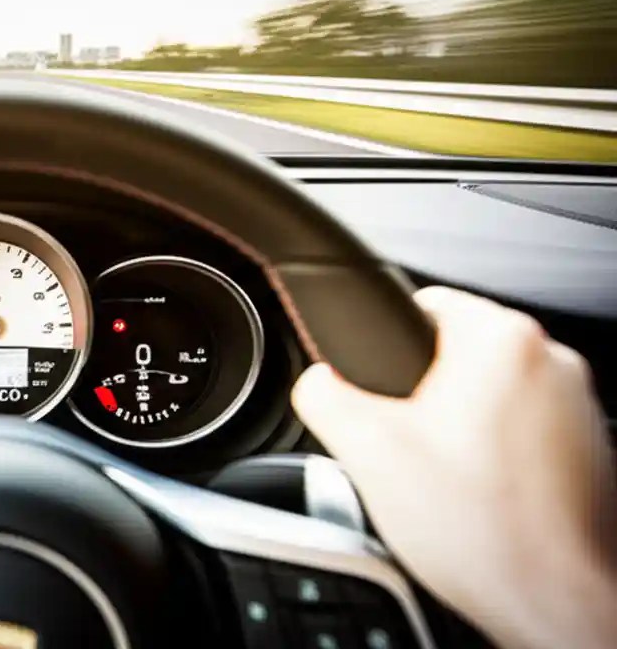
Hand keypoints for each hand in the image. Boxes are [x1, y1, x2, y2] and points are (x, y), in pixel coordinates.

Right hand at [292, 286, 616, 648]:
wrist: (552, 600)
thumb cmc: (481, 530)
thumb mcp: (365, 451)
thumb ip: (323, 396)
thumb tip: (314, 381)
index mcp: (501, 341)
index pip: (424, 303)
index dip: (383, 345)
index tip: (376, 388)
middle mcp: (554, 362)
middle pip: (457, 355)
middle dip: (423, 397)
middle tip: (405, 449)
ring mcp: (580, 407)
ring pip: (492, 396)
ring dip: (462, 428)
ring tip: (443, 480)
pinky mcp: (591, 448)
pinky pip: (525, 433)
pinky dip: (498, 458)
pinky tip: (478, 499)